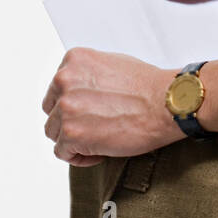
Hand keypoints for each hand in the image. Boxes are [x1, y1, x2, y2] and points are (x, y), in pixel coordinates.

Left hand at [42, 48, 180, 163]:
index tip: (89, 113)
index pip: (57, 88)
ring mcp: (66, 107)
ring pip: (54, 132)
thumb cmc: (148, 85)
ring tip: (99, 141)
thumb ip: (89, 75)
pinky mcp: (71, 133)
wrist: (166, 103)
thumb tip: (82, 90)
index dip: (73, 104)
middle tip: (93, 129)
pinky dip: (79, 157)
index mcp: (73, 60)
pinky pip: (63, 152)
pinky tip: (100, 152)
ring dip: (73, 140)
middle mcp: (64, 80)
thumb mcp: (113, 63)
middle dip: (69, 121)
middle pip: (52, 110)